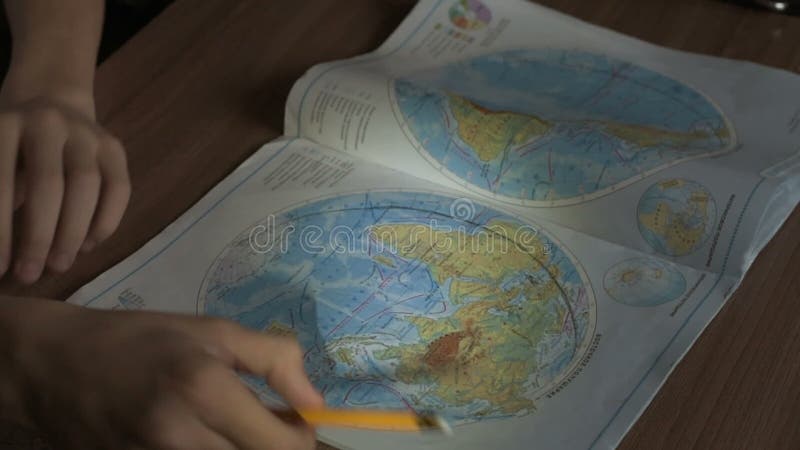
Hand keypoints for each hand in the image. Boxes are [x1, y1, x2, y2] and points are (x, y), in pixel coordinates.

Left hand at [0, 90, 130, 283]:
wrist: (51, 100)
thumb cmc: (14, 146)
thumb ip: (3, 197)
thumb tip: (3, 255)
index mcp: (6, 126)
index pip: (4, 184)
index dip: (3, 230)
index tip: (2, 268)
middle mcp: (49, 124)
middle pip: (49, 185)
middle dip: (40, 236)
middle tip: (32, 274)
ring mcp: (87, 133)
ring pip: (87, 187)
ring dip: (73, 233)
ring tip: (60, 265)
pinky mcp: (115, 147)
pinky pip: (119, 189)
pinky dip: (105, 222)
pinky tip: (87, 246)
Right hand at [2, 298, 323, 448]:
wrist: (57, 366)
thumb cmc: (141, 340)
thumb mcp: (213, 331)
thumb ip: (273, 359)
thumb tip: (315, 401)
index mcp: (205, 391)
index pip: (282, 447)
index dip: (303, 438)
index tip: (298, 419)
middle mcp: (182, 438)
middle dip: (272, 445)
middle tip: (267, 419)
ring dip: (242, 449)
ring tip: (230, 422)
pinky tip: (203, 433)